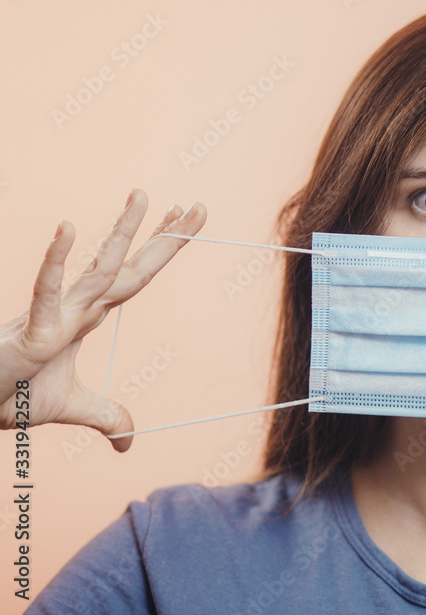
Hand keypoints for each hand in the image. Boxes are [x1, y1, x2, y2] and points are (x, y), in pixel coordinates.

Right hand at [0, 189, 206, 451]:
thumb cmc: (13, 395)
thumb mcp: (73, 408)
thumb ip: (106, 416)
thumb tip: (129, 441)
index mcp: (88, 315)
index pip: (135, 275)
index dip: (161, 249)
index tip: (185, 217)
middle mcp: (77, 307)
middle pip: (131, 265)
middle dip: (164, 236)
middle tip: (196, 204)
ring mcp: (56, 315)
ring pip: (99, 268)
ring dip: (122, 232)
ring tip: (144, 195)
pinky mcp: (31, 331)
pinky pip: (46, 291)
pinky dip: (56, 261)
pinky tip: (69, 229)